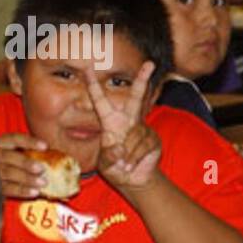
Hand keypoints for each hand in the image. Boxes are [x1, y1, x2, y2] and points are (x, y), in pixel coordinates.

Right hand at [0, 132, 47, 198]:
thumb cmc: (10, 164)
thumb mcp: (14, 153)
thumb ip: (28, 152)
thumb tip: (52, 154)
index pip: (12, 139)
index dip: (29, 142)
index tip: (45, 146)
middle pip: (8, 156)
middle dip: (25, 162)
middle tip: (41, 168)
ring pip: (8, 173)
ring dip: (26, 178)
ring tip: (42, 183)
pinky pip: (7, 189)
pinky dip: (21, 190)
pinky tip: (34, 192)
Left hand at [85, 62, 161, 191]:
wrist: (132, 179)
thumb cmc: (114, 166)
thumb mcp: (104, 162)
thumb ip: (108, 155)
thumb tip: (118, 147)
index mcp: (110, 121)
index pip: (100, 100)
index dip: (94, 85)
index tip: (88, 68)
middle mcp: (127, 120)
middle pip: (136, 97)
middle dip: (143, 80)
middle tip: (150, 63)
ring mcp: (143, 128)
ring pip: (133, 135)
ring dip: (126, 154)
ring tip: (123, 162)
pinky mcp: (153, 139)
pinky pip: (142, 147)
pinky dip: (134, 158)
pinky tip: (131, 164)